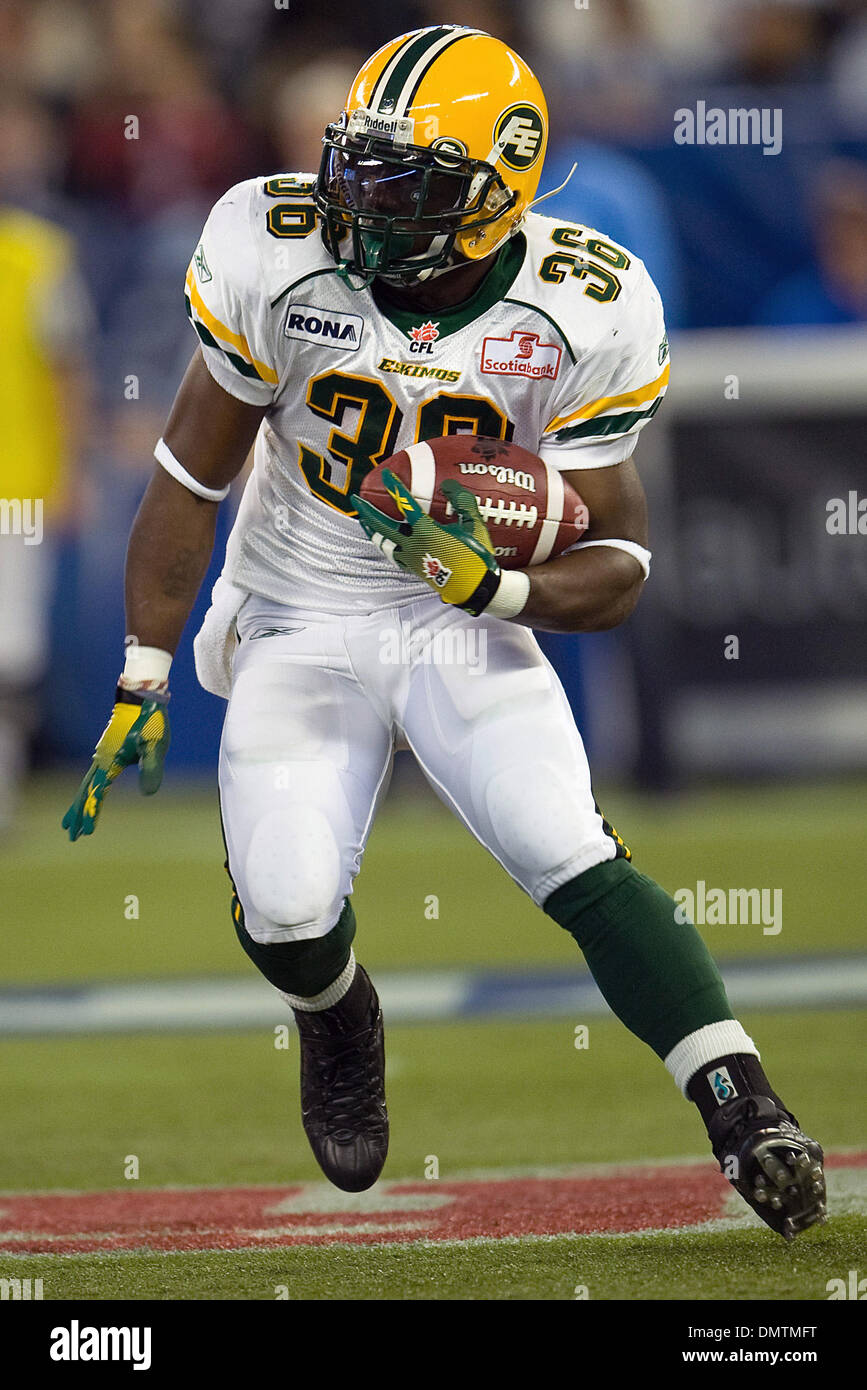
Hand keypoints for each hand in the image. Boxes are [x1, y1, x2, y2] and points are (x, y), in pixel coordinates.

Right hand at [62, 690, 169, 840]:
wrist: (142, 696)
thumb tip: (148, 794)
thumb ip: (151, 769)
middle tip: (71, 836)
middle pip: (84, 792)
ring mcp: (103, 754)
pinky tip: (89, 793)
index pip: (97, 793)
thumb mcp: (155, 746)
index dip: (91, 813)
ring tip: (70, 822)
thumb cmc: (150, 720)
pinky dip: (86, 789)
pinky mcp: (108, 749)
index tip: (86, 833)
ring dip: (78, 803)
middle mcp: (101, 759)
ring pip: (85, 784)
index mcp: (110, 761)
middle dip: (77, 814)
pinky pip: (92, 775)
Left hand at [352, 470, 501, 615]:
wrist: (474, 587)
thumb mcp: (474, 525)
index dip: (395, 488)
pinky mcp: (413, 569)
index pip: (406, 505)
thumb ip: (462, 502)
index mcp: (427, 532)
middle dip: (367, 512)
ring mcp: (411, 559)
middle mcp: (414, 545)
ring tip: (363, 521)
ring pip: (384, 543)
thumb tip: (449, 484)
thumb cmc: (476, 556)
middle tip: (356, 500)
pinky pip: (393, 555)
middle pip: (382, 527)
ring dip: (371, 530)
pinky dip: (385, 546)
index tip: (386, 475)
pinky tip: (384, 542)